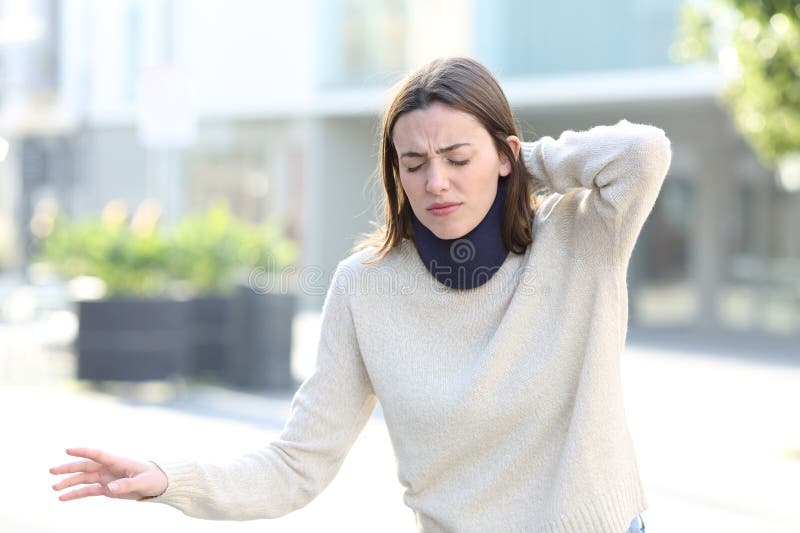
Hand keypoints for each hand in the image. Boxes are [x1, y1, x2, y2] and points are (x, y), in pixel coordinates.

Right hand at [50, 447, 167, 501]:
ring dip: (69, 482)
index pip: (98, 454)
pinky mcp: (106, 488)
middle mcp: (109, 468)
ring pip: (83, 478)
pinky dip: (75, 494)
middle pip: (85, 466)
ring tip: (54, 487)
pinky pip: (87, 490)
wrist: (158, 484)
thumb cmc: (152, 478)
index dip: (83, 451)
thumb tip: (109, 488)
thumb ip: (126, 484)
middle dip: (68, 468)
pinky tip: (62, 498)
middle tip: (52, 470)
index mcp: (118, 461)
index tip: (67, 449)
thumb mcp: (142, 481)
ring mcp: (106, 477)